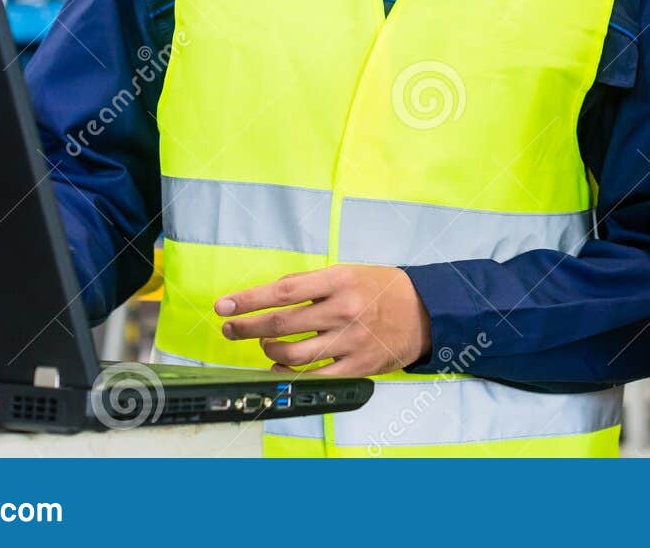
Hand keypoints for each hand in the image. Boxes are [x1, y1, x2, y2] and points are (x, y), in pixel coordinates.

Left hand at [214, 264, 431, 375]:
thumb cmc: (382, 289)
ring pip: (292, 354)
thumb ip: (312, 285)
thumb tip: (271, 296)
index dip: (249, 299)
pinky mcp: (357, 367)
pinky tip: (279, 367)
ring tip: (265, 344)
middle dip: (246, 327)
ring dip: (269, 350)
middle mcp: (343, 310)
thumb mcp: (349, 272)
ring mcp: (350, 341)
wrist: (425, 312)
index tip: (224, 305)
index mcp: (339, 281)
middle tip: (229, 328)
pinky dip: (288, 374)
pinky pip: (312, 377)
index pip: (283, 291)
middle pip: (281, 324)